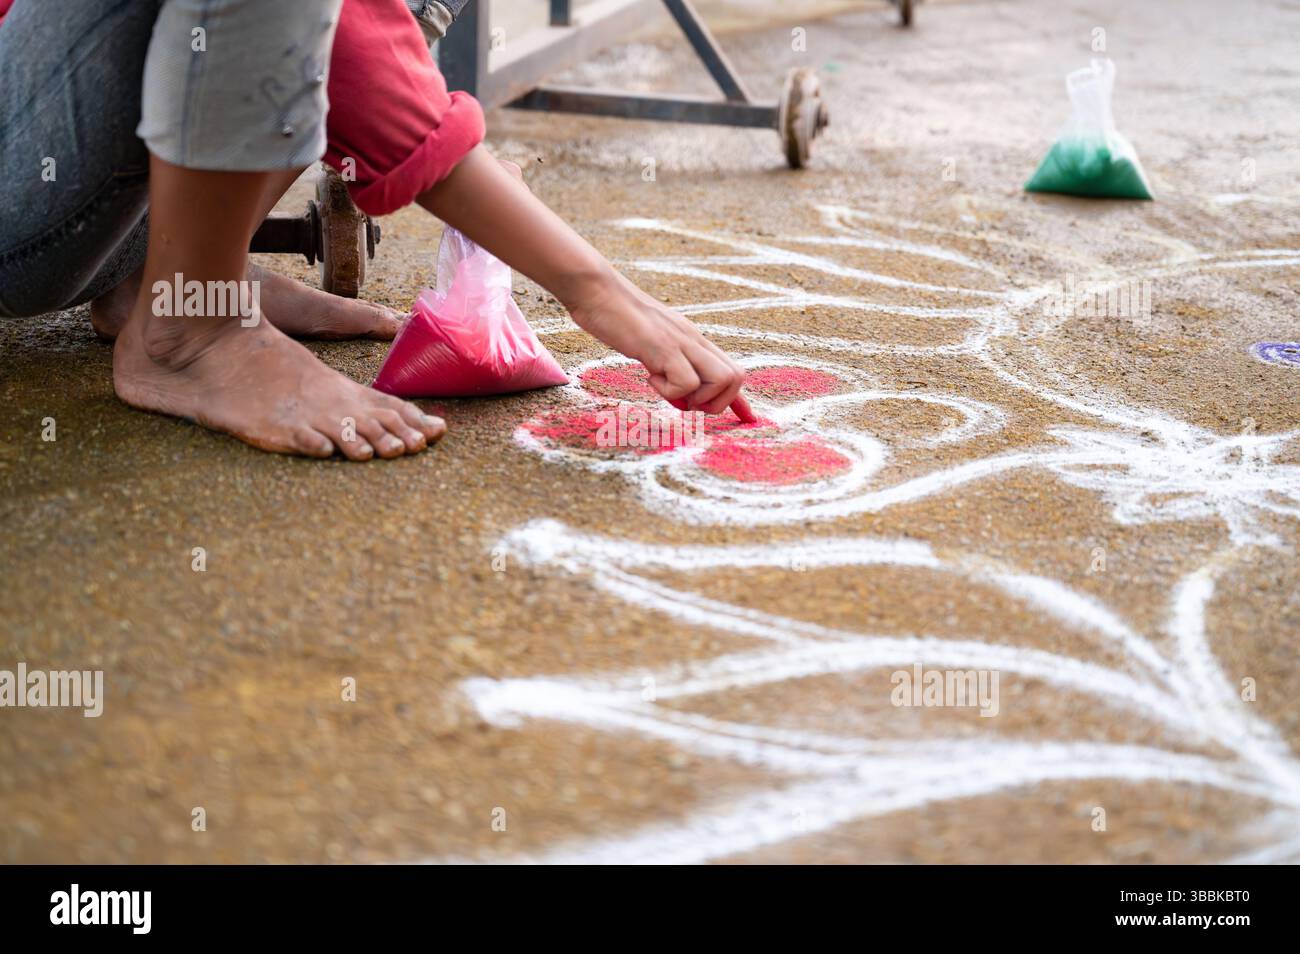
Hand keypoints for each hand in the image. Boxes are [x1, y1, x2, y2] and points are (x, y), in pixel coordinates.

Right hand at [570, 270, 750, 416]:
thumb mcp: (650, 341)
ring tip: (665, 389)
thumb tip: (677, 393)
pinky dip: (669, 392)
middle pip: (736, 377)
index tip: (748, 418)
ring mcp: (680, 342)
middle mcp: (693, 339)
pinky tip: (648, 375)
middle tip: (682, 401)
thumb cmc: (616, 315)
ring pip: (721, 380)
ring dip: (696, 399)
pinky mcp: (663, 347)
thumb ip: (666, 363)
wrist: (597, 290)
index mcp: (692, 338)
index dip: (739, 400)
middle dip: (716, 403)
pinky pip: (685, 383)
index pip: (729, 369)